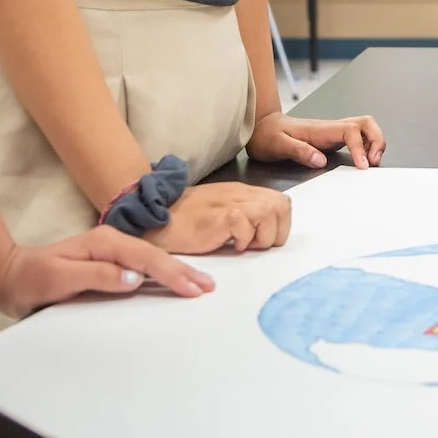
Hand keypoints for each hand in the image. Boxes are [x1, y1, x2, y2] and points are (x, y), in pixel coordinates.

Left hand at [0, 225, 214, 318]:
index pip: (146, 259)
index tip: (193, 290)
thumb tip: (136, 277)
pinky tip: (173, 281)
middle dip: (183, 271)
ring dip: (177, 272)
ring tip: (201, 284)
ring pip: (152, 260)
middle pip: (155, 256)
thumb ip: (98, 275)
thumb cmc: (32, 280)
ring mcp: (111, 252)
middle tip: (209, 287)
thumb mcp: (60, 279)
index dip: (171, 274)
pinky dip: (162, 274)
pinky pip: (142, 267)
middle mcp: (112, 242)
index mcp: (105, 243)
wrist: (8, 278)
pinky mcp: (108, 264)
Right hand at [149, 183, 290, 254]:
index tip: (264, 239)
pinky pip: (246, 224)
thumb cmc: (184, 220)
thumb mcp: (220, 210)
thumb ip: (243, 214)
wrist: (155, 217)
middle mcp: (239, 193)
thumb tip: (266, 231)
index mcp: (241, 192)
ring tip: (243, 245)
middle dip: (277, 231)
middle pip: (281, 206)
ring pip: (269, 213)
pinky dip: (244, 239)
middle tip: (256, 244)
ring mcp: (229, 203)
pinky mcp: (219, 216)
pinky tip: (230, 245)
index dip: (281, 224)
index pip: (281, 202)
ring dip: (262, 236)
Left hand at [247, 111, 385, 169]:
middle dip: (377, 140)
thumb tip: (321, 160)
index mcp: (320, 130)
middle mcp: (330, 128)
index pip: (350, 131)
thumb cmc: (267, 136)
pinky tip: (362, 161)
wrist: (261, 128)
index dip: (360, 147)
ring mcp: (333, 133)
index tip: (362, 165)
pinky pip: (358, 138)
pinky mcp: (333, 139)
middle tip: (374, 162)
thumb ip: (298, 151)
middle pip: (365, 123)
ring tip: (372, 162)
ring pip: (364, 128)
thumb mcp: (277, 145)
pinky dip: (367, 146)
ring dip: (375, 142)